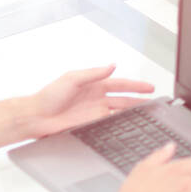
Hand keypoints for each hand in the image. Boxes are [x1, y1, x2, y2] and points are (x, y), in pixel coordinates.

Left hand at [26, 65, 154, 137]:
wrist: (36, 116)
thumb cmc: (48, 96)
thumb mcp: (72, 79)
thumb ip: (93, 73)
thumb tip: (111, 66)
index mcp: (93, 84)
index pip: (120, 84)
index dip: (136, 85)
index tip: (149, 87)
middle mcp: (96, 98)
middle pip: (124, 99)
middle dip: (139, 99)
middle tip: (154, 101)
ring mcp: (94, 112)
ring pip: (119, 112)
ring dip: (133, 112)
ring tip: (147, 113)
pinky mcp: (91, 125)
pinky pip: (110, 124)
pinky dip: (120, 124)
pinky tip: (129, 124)